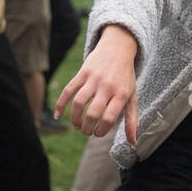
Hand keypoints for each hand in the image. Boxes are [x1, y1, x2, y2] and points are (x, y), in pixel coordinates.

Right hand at [55, 24, 138, 142]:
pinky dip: (61, 104)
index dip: (101, 131)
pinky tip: (58, 116)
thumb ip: (132, 120)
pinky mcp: (82, 73)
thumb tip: (133, 143)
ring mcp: (93, 79)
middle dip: (87, 128)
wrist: (118, 48)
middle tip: (86, 131)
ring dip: (74, 119)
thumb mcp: (132, 96)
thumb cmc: (126, 77)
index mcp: (121, 94)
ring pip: (78, 103)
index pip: (109, 118)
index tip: (98, 133)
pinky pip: (68, 90)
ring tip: (77, 125)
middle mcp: (107, 86)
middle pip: (92, 113)